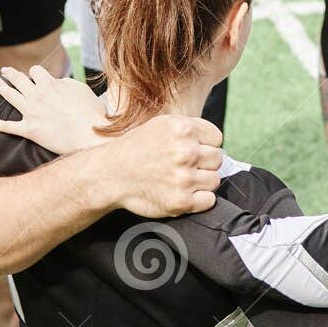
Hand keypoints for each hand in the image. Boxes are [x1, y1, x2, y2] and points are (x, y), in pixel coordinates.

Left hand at [0, 66, 107, 153]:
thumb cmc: (91, 113)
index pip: (36, 70)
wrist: (89, 135)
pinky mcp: (29, 130)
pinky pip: (8, 126)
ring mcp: (31, 113)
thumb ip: (66, 83)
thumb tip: (57, 82)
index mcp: (50, 84)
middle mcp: (37, 96)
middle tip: (4, 71)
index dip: (35, 72)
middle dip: (10, 73)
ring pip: (9, 95)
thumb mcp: (81, 90)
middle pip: (18, 79)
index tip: (36, 76)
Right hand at [101, 114, 224, 216]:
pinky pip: (209, 200)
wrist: (110, 174)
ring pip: (215, 180)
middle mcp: (185, 152)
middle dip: (204, 163)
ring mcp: (184, 178)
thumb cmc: (136, 149)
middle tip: (183, 167)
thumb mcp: (161, 125)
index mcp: (183, 129)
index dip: (205, 145)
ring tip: (181, 180)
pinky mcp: (181, 201)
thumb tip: (216, 142)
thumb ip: (189, 129)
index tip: (191, 150)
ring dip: (202, 182)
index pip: (217, 138)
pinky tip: (182, 193)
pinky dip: (199, 200)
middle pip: (217, 159)